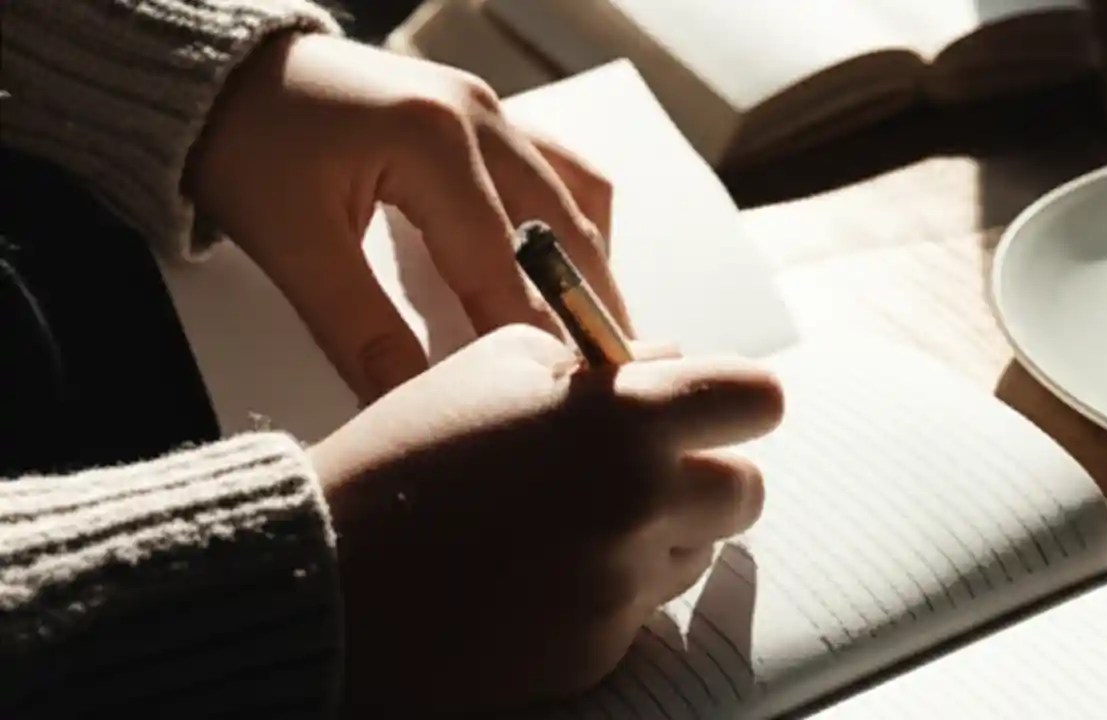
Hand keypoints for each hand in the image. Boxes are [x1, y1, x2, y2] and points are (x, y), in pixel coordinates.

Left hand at [187, 32, 628, 403]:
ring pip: (576, 191)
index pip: (504, 261)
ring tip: (596, 326)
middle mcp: (478, 115)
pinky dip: (574, 220)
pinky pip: (557, 166)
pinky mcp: (482, 113)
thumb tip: (414, 401)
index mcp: (434, 142)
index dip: (535, 333)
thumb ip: (360, 331)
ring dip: (593, 261)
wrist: (220, 75)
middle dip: (590, 303)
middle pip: (565, 226)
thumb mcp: (292, 246)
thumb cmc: (245, 145)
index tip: (563, 394)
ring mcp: (488, 107)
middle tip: (610, 374)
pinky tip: (567, 263)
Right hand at [309, 326, 783, 713]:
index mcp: (624, 417)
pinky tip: (541, 574)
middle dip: (705, 476)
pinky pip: (643, 610)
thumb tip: (669, 366)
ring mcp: (623, 585)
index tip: (713, 407)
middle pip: (746, 489)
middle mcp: (641, 501)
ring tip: (571, 522)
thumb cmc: (408, 455)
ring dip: (660, 534)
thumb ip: (601, 360)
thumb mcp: (497, 365)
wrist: (330, 576)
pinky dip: (610, 591)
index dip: (737, 401)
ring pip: (699, 553)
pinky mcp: (600, 649)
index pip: (758, 399)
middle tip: (641, 470)